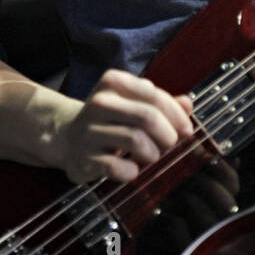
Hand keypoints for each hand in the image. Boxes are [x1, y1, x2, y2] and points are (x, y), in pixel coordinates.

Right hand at [58, 69, 194, 184]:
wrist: (67, 137)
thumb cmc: (111, 119)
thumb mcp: (133, 103)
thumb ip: (162, 103)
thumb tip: (188, 104)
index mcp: (113, 83)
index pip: (154, 96)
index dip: (176, 115)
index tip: (185, 129)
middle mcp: (99, 103)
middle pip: (148, 118)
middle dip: (168, 135)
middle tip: (169, 144)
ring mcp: (89, 131)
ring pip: (136, 141)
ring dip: (153, 153)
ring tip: (150, 155)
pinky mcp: (84, 159)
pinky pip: (119, 168)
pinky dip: (132, 171)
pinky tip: (131, 168)